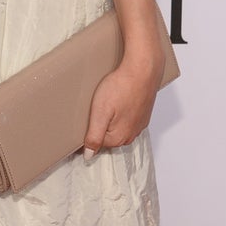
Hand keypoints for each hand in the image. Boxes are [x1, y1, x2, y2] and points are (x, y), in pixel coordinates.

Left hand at [83, 39, 164, 158]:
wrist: (143, 69)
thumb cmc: (121, 87)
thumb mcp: (100, 113)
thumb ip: (94, 137)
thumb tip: (89, 156)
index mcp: (118, 138)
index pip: (95, 143)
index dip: (85, 132)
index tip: (82, 120)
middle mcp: (131, 135)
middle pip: (106, 136)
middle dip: (98, 125)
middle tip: (94, 109)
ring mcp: (138, 125)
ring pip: (116, 127)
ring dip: (109, 119)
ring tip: (106, 103)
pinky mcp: (142, 114)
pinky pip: (126, 119)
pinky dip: (119, 113)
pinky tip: (117, 101)